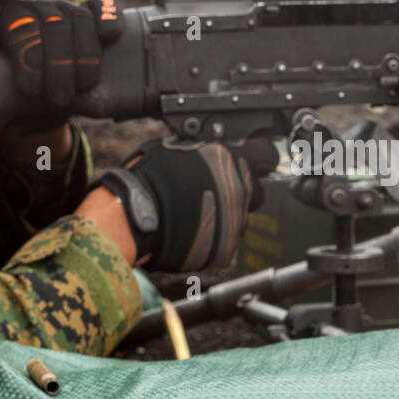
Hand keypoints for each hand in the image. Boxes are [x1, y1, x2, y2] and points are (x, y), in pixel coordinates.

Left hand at [0, 0, 123, 105]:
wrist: (28, 100)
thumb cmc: (0, 82)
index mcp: (7, 14)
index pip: (18, 23)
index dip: (27, 55)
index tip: (30, 88)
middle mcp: (37, 5)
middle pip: (53, 24)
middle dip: (58, 62)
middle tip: (58, 97)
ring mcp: (66, 8)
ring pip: (80, 18)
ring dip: (86, 53)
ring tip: (84, 85)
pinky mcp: (89, 16)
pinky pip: (101, 8)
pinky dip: (109, 17)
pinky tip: (109, 34)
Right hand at [93, 138, 275, 271]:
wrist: (132, 215)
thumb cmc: (147, 177)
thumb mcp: (177, 148)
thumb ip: (204, 150)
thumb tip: (209, 150)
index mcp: (230, 159)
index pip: (266, 154)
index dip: (258, 159)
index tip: (252, 163)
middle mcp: (240, 190)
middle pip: (254, 190)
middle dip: (237, 191)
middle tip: (209, 194)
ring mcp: (236, 222)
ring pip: (239, 219)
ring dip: (222, 217)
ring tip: (191, 215)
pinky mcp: (226, 250)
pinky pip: (225, 243)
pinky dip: (211, 240)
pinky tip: (190, 233)